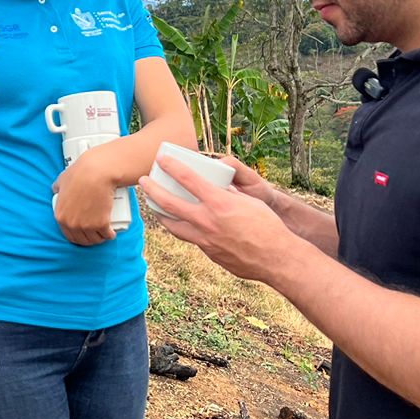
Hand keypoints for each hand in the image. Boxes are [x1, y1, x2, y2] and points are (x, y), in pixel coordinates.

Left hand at [52, 154, 119, 245]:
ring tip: (103, 233)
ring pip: (95, 240)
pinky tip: (111, 233)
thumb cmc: (80, 174)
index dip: (78, 236)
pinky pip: (107, 235)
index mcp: (60, 216)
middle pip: (83, 240)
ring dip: (100, 238)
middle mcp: (72, 224)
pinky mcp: (101, 224)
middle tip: (95, 233)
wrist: (96, 173)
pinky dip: (110, 235)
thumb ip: (57, 187)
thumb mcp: (62, 180)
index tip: (83, 233)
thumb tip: (56, 189)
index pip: (69, 235)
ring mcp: (87, 226)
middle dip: (89, 238)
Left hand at [139, 154, 299, 283]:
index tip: (161, 159)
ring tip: (154, 207)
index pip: (188, 179)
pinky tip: (181, 225)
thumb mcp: (248, 202)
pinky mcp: (208, 252)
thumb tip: (219, 187)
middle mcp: (207, 220)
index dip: (172, 167)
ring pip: (173, 225)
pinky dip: (183, 229)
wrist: (275, 258)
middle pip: (170, 203)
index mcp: (219, 203)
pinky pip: (190, 238)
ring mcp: (205, 239)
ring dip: (161, 214)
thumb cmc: (268, 227)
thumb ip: (229, 194)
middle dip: (153, 190)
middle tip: (144, 182)